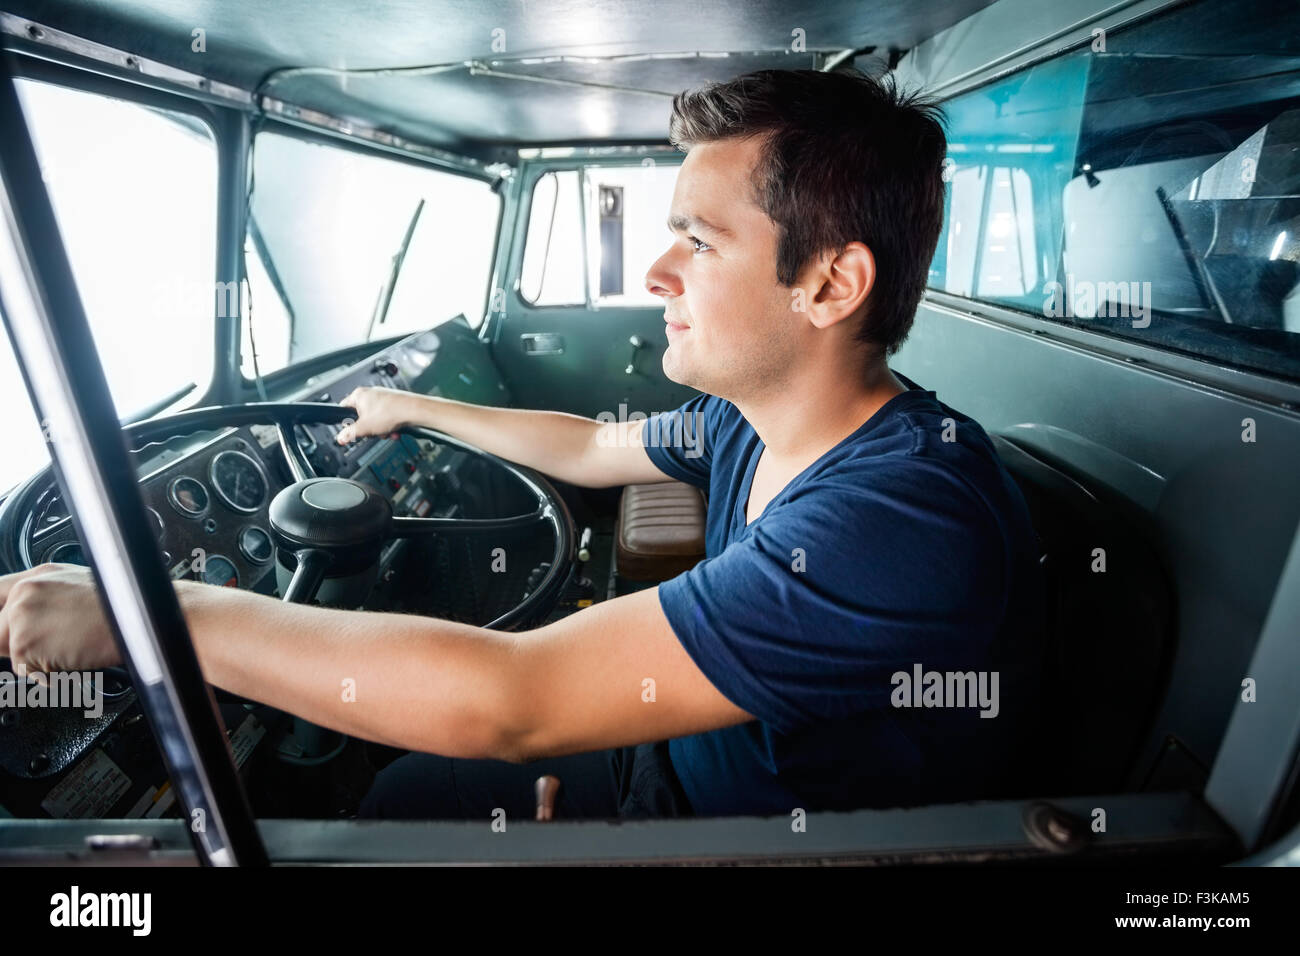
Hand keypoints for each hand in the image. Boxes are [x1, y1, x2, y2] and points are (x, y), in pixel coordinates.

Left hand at [0, 563, 121, 675]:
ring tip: (70, 651)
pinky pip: (23, 671)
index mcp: (38, 576)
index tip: (7, 631)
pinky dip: (47, 674)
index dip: (1, 618)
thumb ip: (48, 599)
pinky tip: (73, 659)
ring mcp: (21, 616)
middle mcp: (25, 592)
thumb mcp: (80, 589)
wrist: (143, 618)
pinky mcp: (24, 642)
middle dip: (17, 644)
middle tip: (50, 647)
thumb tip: (32, 620)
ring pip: (9, 652)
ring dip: (34, 660)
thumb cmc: (126, 606)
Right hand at [335, 386, 410, 444]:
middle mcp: (370, 394)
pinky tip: (395, 431)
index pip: (344, 409)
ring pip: (375, 419)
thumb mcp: (364, 428)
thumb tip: (341, 437)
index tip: (352, 431)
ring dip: (381, 430)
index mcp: (359, 395)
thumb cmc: (391, 412)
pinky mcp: (393, 404)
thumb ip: (350, 433)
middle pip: (362, 417)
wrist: (414, 410)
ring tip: (387, 431)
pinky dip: (390, 426)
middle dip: (369, 429)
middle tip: (374, 432)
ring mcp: (382, 398)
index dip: (347, 423)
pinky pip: (386, 418)